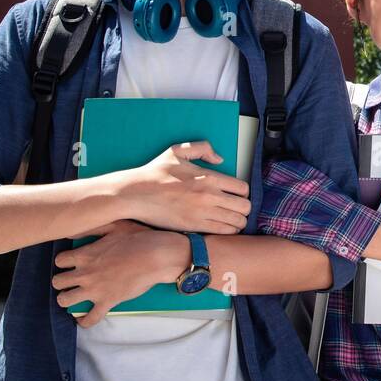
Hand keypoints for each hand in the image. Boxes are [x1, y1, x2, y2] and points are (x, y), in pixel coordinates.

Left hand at [53, 220, 189, 327]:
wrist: (158, 256)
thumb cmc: (140, 238)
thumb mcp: (115, 224)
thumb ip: (92, 228)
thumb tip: (71, 233)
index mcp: (86, 254)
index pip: (59, 261)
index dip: (64, 262)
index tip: (71, 262)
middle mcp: (85, 273)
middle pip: (57, 282)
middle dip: (62, 281)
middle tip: (71, 280)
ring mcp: (95, 289)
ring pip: (65, 300)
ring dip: (66, 299)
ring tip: (74, 297)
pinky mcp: (108, 302)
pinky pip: (90, 318)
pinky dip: (85, 321)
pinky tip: (83, 319)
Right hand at [116, 141, 250, 233]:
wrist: (135, 194)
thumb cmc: (155, 172)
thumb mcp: (177, 150)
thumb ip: (203, 148)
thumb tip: (220, 159)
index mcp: (208, 177)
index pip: (243, 188)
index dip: (243, 192)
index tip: (236, 194)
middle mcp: (209, 195)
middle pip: (245, 206)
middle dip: (243, 207)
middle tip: (236, 208)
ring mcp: (202, 213)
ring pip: (237, 222)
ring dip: (238, 221)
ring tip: (231, 218)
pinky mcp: (193, 226)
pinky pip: (223, 232)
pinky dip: (227, 231)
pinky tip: (221, 226)